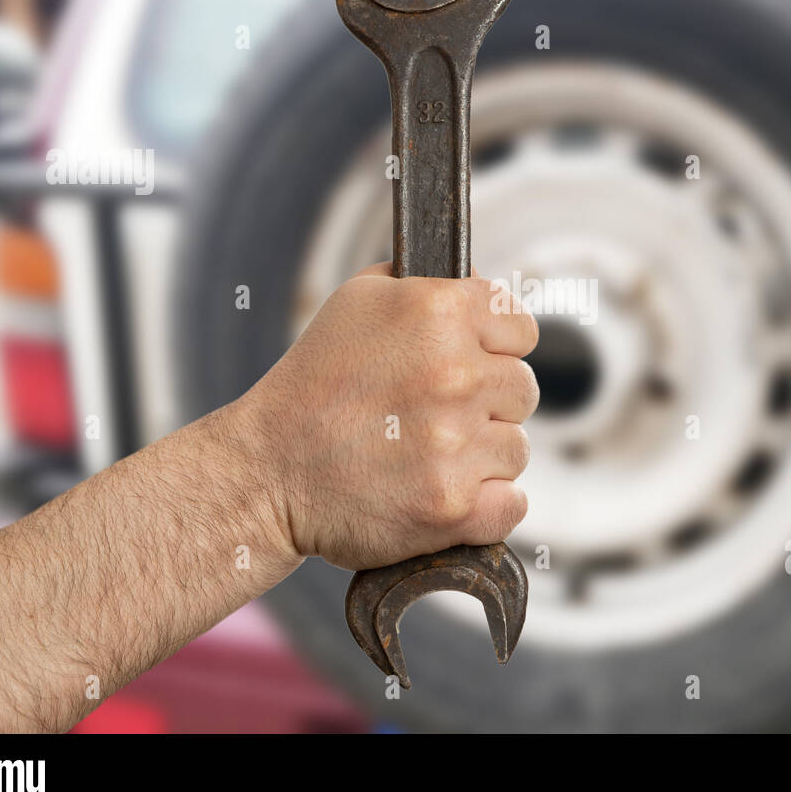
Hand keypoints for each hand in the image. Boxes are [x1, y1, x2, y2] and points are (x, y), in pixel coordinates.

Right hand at [231, 262, 539, 569]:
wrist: (267, 472)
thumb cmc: (314, 386)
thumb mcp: (359, 301)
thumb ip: (428, 284)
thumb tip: (482, 284)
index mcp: (438, 313)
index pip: (521, 327)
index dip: (496, 346)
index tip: (469, 362)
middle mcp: (455, 375)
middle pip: (523, 389)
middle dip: (488, 401)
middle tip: (434, 413)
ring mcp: (456, 445)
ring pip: (516, 448)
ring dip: (482, 453)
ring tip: (426, 453)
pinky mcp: (454, 507)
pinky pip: (513, 503)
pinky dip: (487, 505)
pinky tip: (444, 491)